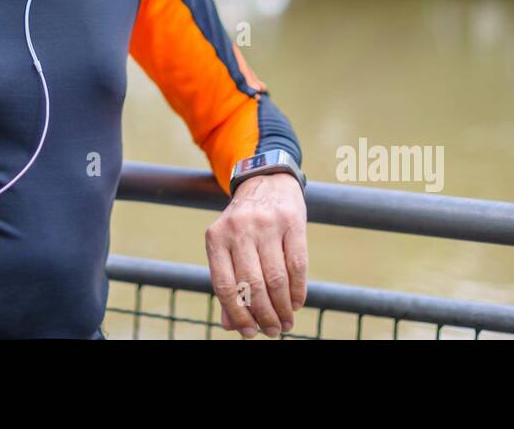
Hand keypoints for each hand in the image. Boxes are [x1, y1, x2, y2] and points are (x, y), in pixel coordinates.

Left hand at [204, 172, 307, 337]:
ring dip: (282, 308)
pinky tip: (296, 303)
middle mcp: (239, 229)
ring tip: (286, 322)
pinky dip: (298, 290)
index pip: (224, 285)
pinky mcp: (292, 221)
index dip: (238, 315)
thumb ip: (227, 282)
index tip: (250, 332)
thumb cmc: (243, 224)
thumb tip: (231, 325)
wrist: (266, 181)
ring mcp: (266, 223)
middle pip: (252, 284)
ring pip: (276, 278)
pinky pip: (297, 265)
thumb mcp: (227, 246)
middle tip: (274, 331)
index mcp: (216, 237)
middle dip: (264, 315)